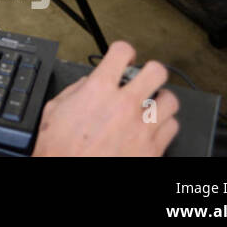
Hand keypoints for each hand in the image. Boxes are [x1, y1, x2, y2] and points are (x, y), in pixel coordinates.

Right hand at [32, 41, 179, 156]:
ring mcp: (142, 127)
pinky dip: (163, 126)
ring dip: (160, 101)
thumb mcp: (55, 110)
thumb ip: (76, 91)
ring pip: (170, 101)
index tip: (124, 57)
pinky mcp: (153, 149)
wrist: (69, 175)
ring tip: (151, 106)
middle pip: (156, 72)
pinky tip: (152, 128)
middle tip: (146, 77)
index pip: (122, 52)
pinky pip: (172, 128)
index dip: (124, 51)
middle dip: (151, 71)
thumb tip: (88, 84)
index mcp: (99, 90)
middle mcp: (125, 105)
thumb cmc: (60, 149)